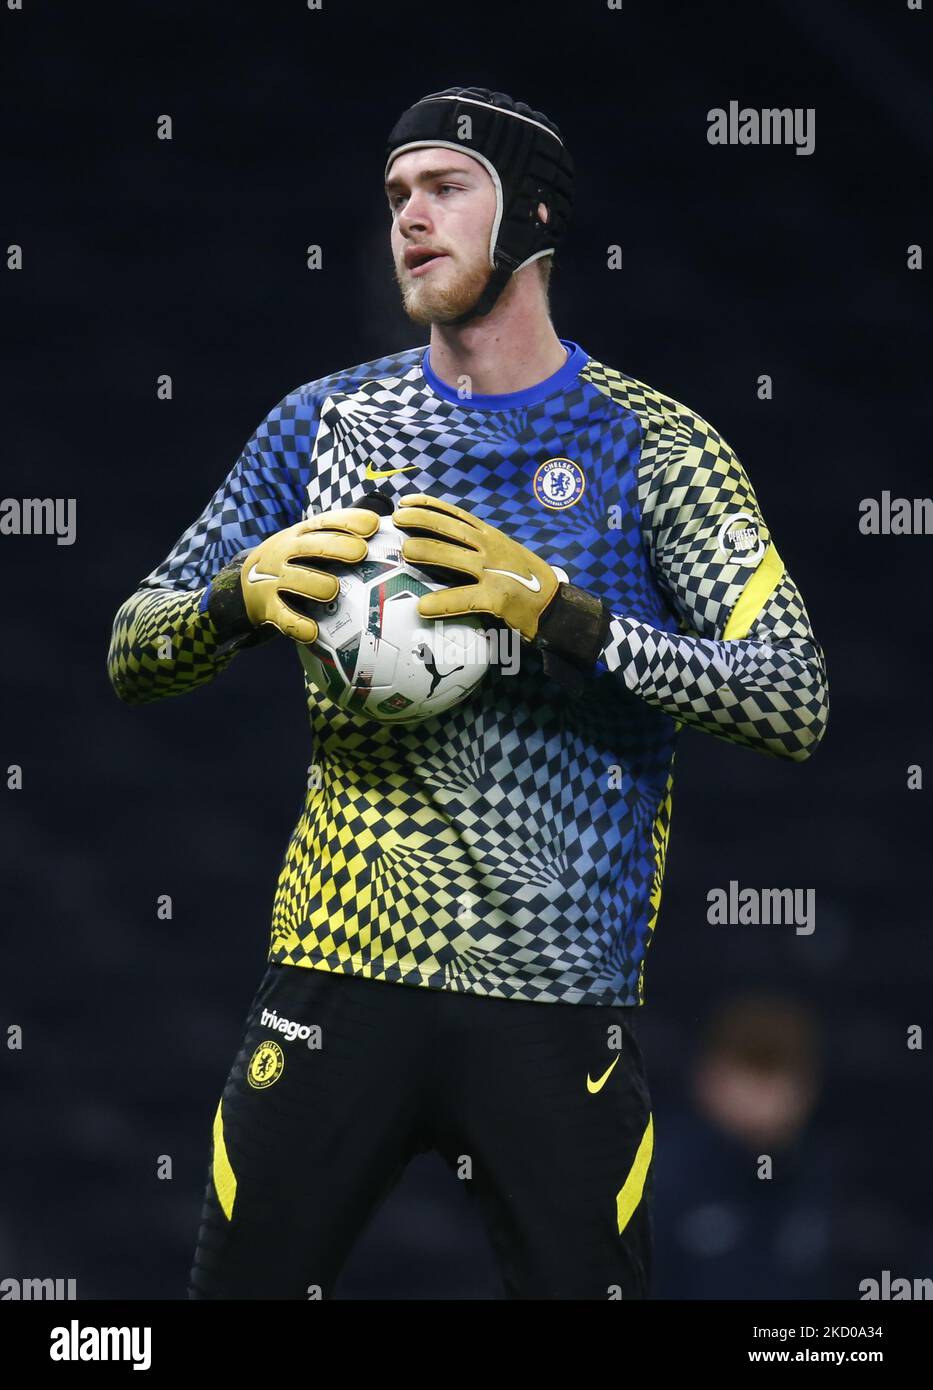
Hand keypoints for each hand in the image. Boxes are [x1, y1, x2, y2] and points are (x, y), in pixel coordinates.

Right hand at [240, 508, 379, 643]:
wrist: (244, 588)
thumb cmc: (292, 564)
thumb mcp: (306, 544)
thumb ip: (335, 536)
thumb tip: (383, 528)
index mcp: (300, 534)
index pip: (326, 522)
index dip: (350, 521)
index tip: (373, 525)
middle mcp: (285, 552)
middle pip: (312, 546)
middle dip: (337, 547)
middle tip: (360, 552)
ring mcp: (275, 579)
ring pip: (297, 579)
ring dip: (317, 583)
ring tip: (333, 590)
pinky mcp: (267, 607)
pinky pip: (283, 617)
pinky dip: (298, 625)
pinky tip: (313, 631)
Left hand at [392, 494, 558, 640]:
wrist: (555, 607)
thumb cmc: (524, 582)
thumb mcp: (503, 554)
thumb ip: (478, 548)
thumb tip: (447, 546)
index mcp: (491, 538)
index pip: (457, 516)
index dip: (430, 506)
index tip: (406, 501)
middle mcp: (491, 549)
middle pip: (452, 529)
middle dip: (422, 520)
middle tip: (396, 519)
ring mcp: (495, 571)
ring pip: (456, 557)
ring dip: (428, 550)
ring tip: (405, 550)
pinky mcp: (499, 597)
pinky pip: (466, 598)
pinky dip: (443, 603)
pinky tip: (424, 607)